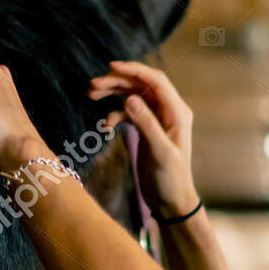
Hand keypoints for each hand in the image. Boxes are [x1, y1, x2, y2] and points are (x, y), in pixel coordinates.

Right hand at [88, 60, 199, 217]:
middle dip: (117, 82)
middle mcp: (168, 111)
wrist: (171, 202)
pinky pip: (128, 113)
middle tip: (92, 86)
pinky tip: (104, 127)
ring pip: (132, 96)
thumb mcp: (160, 153)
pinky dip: (114, 115)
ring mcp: (156, 119)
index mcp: (177, 112)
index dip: (134, 70)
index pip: (156, 81)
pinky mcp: (146, 129)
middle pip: (140, 85)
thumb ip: (147, 124)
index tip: (111, 67)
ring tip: (91, 95)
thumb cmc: (170, 180)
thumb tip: (130, 99)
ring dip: (112, 94)